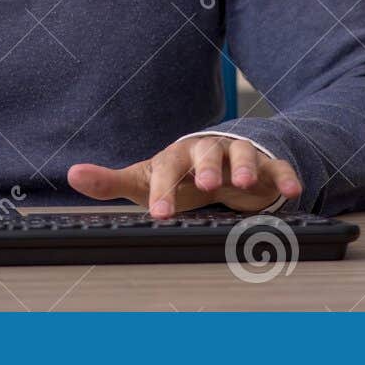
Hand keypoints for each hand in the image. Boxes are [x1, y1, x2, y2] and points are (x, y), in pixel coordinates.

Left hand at [67, 134, 300, 217]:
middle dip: (207, 166)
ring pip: (243, 153)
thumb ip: (110, 181)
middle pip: (207, 152)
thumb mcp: (145, 180)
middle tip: (206, 184)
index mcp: (177, 156)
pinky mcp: (266, 167)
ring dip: (244, 166)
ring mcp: (238, 156)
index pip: (167, 168)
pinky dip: (285, 176)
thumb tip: (72, 174)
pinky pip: (277, 168)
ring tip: (245, 182)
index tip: (159, 214)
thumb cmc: (178, 176)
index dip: (163, 190)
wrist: (219, 163)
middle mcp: (208, 151)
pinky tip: (292, 191)